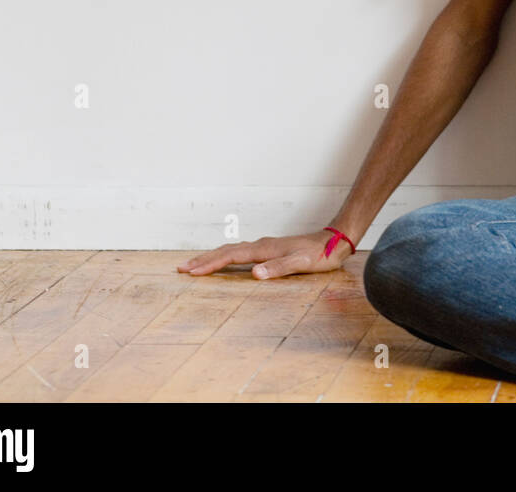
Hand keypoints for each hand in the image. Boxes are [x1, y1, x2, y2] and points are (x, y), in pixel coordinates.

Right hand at [177, 230, 354, 278]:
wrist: (334, 241)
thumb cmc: (319, 255)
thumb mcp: (301, 264)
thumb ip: (279, 268)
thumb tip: (254, 274)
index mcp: (264, 249)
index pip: (231, 256)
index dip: (210, 264)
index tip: (191, 271)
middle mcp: (261, 245)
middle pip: (226, 251)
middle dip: (203, 260)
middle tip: (181, 268)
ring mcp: (264, 247)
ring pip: (231, 251)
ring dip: (212, 257)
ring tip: (194, 265)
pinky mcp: (269, 250)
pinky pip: (240, 253)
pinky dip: (226, 257)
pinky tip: (224, 261)